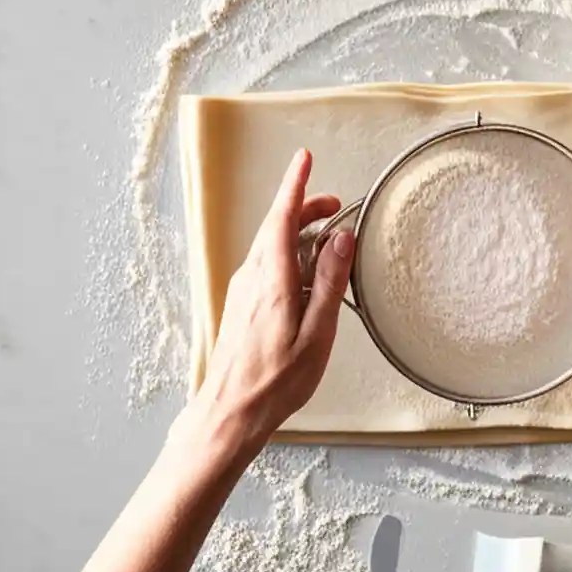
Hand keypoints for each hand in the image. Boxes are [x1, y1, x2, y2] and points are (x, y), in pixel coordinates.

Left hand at [179, 148, 354, 451]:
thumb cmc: (276, 380)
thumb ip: (329, 281)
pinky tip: (306, 274)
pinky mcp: (242, 305)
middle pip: (276, 227)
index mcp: (272, 280)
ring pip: (271, 245)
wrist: (231, 412)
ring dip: (298, 233)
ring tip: (327, 239)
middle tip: (335, 205)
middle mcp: (252, 278)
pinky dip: (288, 254)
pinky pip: (266, 265)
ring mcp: (243, 291)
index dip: (295, 185)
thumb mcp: (317, 332)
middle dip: (305, 208)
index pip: (281, 218)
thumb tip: (341, 239)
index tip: (305, 159)